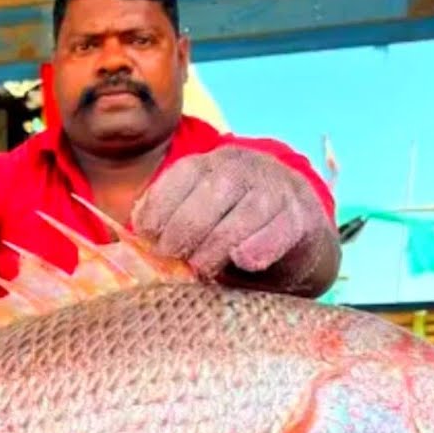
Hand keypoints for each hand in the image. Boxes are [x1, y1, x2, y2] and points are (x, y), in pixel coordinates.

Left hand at [132, 145, 335, 286]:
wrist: (296, 228)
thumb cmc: (231, 226)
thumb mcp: (196, 215)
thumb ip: (165, 220)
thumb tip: (131, 235)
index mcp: (211, 164)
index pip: (184, 173)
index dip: (161, 204)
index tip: (147, 234)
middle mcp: (246, 170)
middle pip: (215, 189)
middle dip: (187, 225)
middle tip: (173, 255)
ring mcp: (277, 191)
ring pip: (248, 210)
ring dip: (218, 242)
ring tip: (201, 268)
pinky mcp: (302, 217)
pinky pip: (281, 228)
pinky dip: (259, 245)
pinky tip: (242, 260)